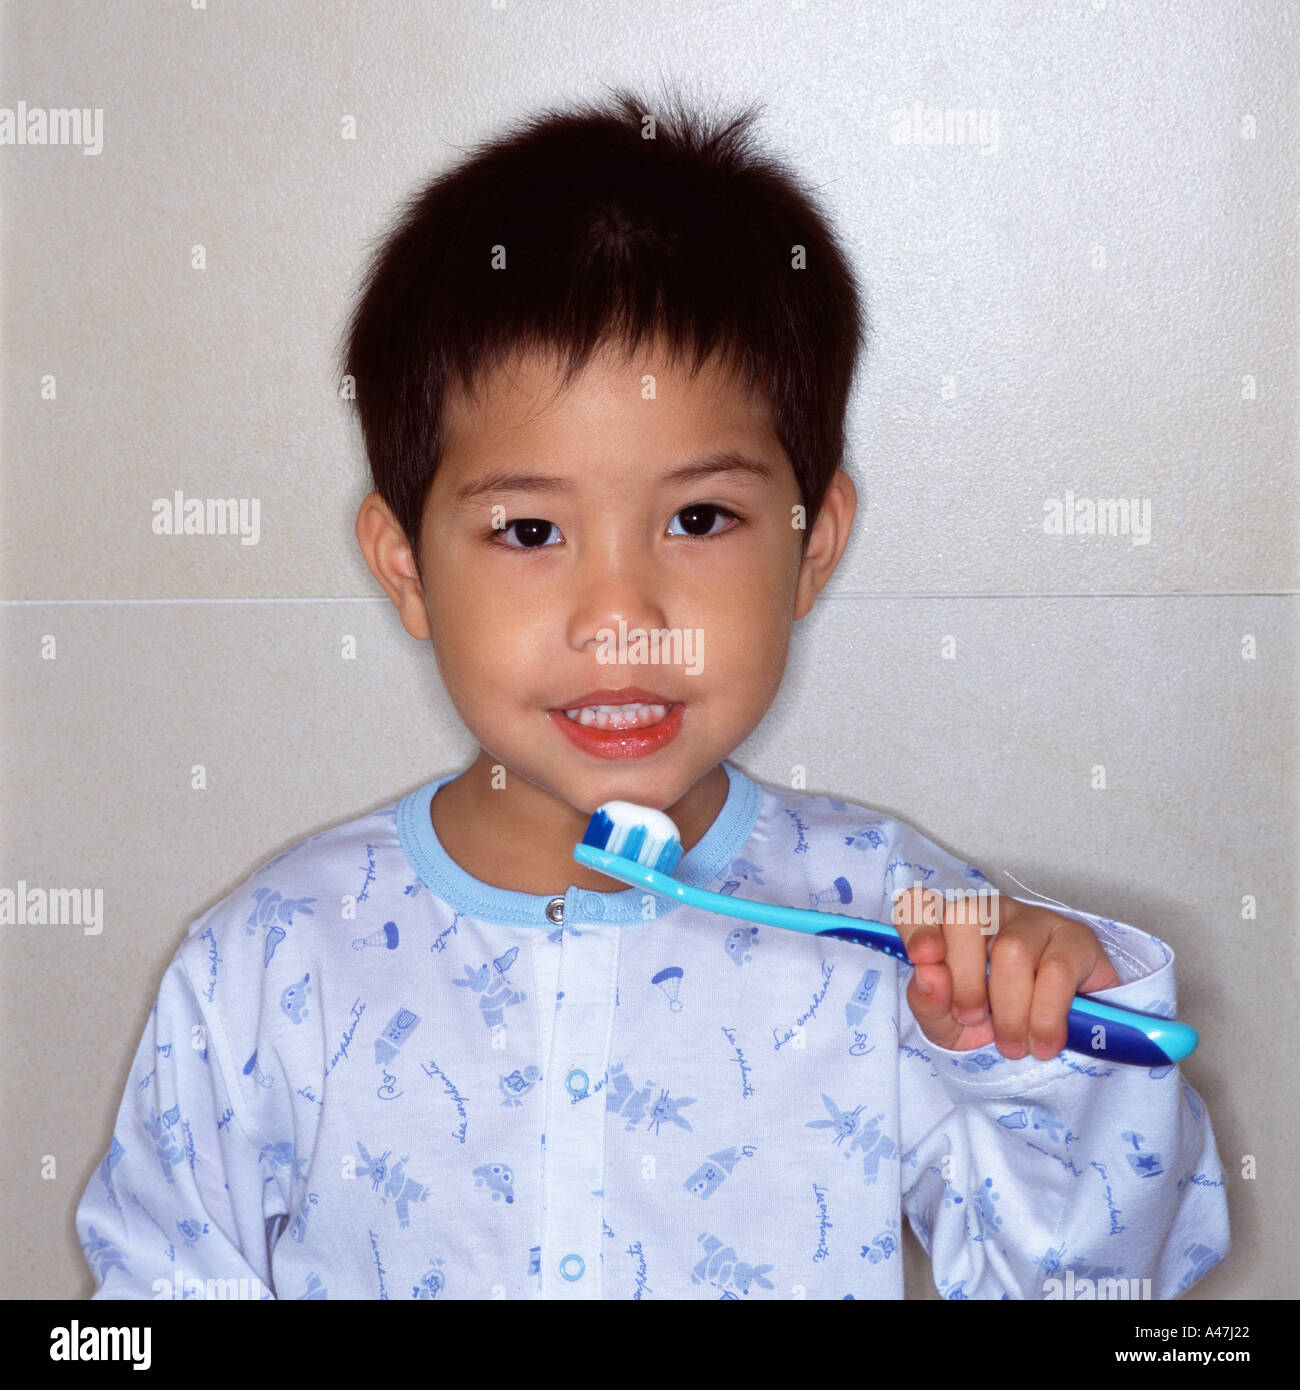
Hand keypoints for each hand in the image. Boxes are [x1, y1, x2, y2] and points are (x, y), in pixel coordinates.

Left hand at [893, 886, 1121, 1058]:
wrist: (1047, 1044)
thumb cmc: (990, 1023)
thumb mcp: (947, 1024)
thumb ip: (928, 1001)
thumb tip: (928, 974)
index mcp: (949, 928)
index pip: (921, 903)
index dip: (918, 923)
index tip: (923, 956)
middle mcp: (990, 913)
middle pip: (966, 917)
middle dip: (966, 982)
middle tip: (975, 1021)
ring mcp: (1034, 920)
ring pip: (1012, 949)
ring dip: (1009, 1010)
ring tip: (1014, 1044)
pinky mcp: (1076, 939)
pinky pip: (1056, 971)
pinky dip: (1045, 1016)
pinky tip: (1044, 1041)